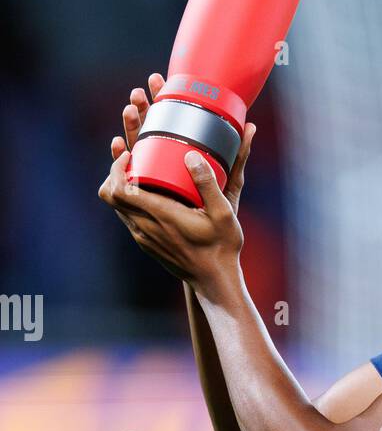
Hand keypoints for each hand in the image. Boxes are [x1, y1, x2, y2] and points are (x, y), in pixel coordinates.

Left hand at [99, 73, 255, 296]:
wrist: (214, 281)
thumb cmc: (221, 248)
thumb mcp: (223, 212)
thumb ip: (209, 181)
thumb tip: (195, 153)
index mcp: (160, 216)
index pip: (118, 189)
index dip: (116, 166)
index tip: (128, 150)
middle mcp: (145, 227)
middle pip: (109, 194)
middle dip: (114, 167)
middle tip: (128, 149)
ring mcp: (143, 236)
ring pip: (116, 205)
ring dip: (120, 182)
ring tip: (135, 163)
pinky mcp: (146, 242)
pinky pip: (127, 215)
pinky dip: (129, 198)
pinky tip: (146, 188)